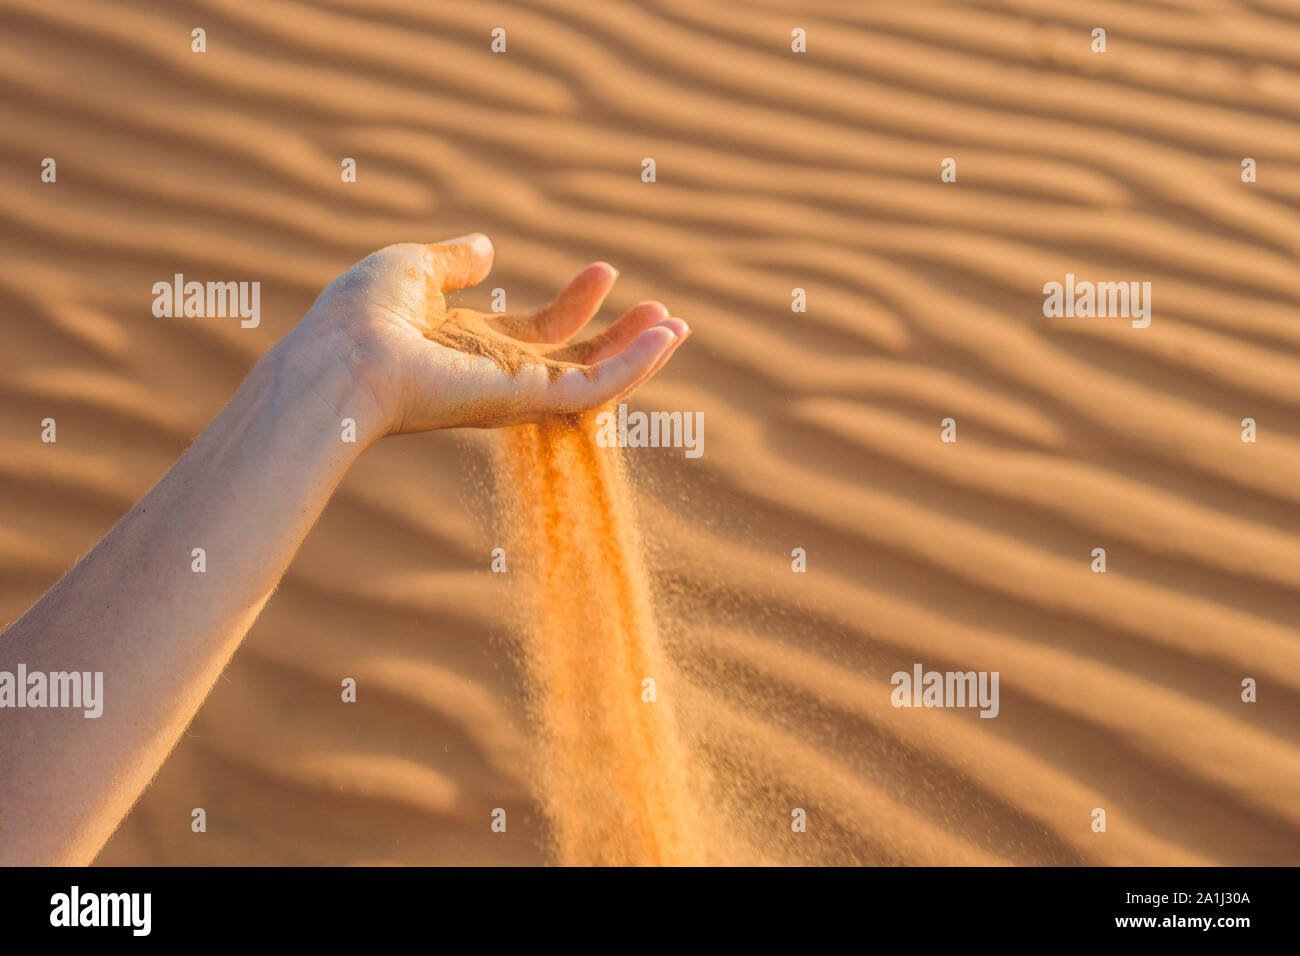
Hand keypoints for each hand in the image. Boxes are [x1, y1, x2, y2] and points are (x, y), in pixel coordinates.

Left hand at [296, 234, 689, 437]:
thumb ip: (453, 260)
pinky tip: (663, 339)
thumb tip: (487, 249)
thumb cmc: (359, 318)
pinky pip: (592, 389)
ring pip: (592, 382)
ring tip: (676, 325)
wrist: (341, 360)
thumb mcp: (411, 269)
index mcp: (469, 349)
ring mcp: (513, 393)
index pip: (539, 333)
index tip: (604, 271)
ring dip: (637, 355)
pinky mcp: (526, 400)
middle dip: (620, 340)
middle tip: (664, 313)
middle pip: (574, 362)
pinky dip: (632, 366)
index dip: (575, 305)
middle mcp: (495, 378)